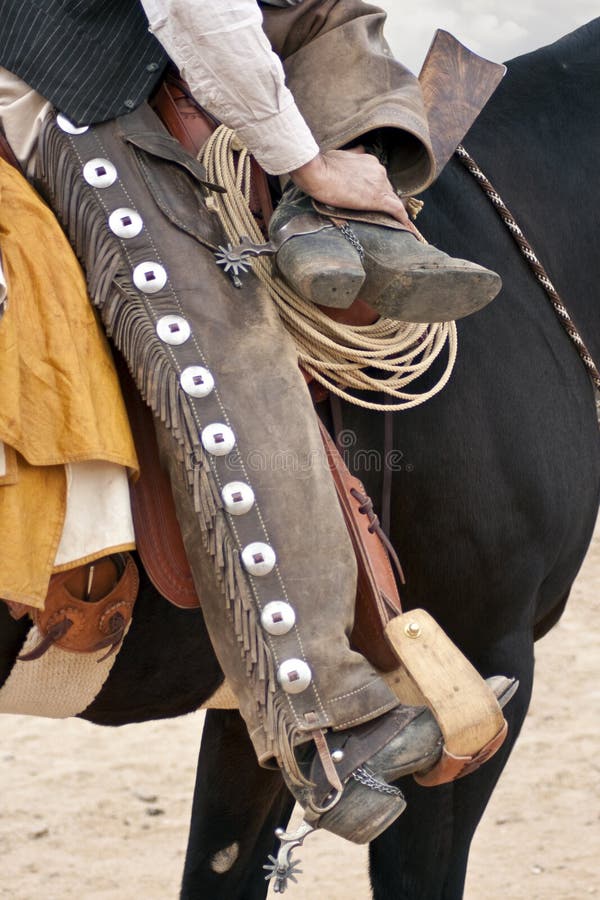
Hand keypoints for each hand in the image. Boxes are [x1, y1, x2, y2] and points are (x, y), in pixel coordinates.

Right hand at [289, 147, 415, 230]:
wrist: (318, 173)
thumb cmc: (324, 165)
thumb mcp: (342, 154)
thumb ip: (353, 155)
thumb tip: (359, 151)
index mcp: (370, 162)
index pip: (379, 179)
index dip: (379, 189)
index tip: (378, 197)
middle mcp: (378, 171)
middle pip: (387, 189)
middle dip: (385, 200)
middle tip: (383, 213)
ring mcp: (380, 184)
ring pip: (392, 199)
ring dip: (393, 210)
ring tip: (398, 222)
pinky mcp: (378, 199)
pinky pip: (396, 209)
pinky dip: (402, 218)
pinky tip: (406, 226)